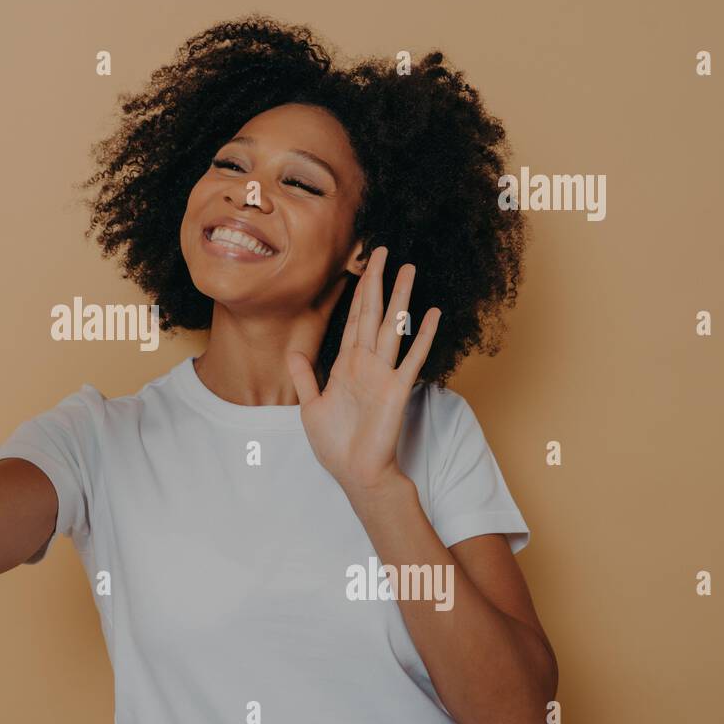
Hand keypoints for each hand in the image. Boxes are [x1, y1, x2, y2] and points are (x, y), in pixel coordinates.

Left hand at [286, 246, 439, 495]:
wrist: (355, 473)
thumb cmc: (336, 444)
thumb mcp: (310, 406)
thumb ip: (305, 377)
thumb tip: (292, 352)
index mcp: (346, 365)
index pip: (352, 320)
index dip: (355, 292)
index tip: (361, 266)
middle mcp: (366, 363)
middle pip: (372, 314)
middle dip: (376, 282)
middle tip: (383, 250)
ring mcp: (383, 374)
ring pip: (391, 327)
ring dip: (400, 298)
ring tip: (409, 269)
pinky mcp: (396, 390)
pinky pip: (410, 358)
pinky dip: (421, 336)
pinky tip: (430, 313)